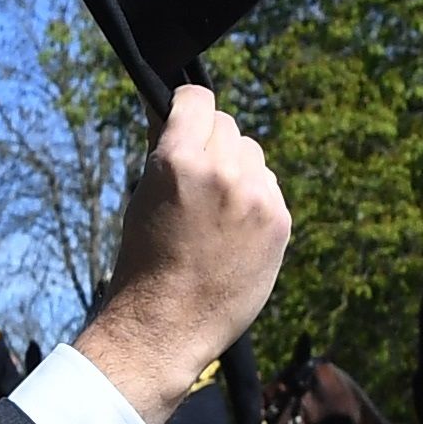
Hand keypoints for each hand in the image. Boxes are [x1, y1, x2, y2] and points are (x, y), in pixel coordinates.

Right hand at [77, 84, 291, 423]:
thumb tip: (174, 111)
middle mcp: (222, 171)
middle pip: (228, 126)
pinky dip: (255, 198)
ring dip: (237, 168)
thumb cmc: (145, 260)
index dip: (188, 108)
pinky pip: (270, 187)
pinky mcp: (280, 222)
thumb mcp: (142, 195)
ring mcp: (256, 197)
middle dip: (211, 143)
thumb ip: (167, 151)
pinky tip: (235, 229)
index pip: (197, 99)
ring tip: (216, 209)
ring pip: (253, 154)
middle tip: (197, 177)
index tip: (185, 120)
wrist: (168, 324)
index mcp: (179, 159)